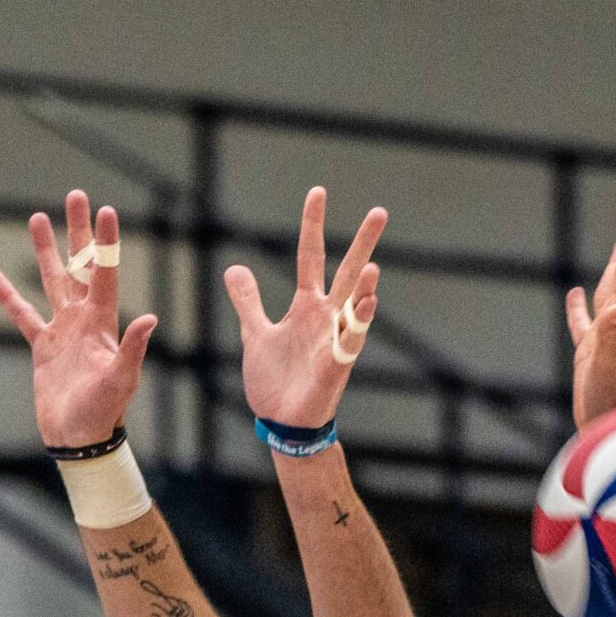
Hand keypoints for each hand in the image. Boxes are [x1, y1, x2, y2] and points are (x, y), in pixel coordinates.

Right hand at [0, 189, 159, 449]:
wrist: (79, 437)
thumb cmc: (105, 411)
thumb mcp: (121, 379)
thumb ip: (132, 348)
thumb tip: (149, 319)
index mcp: (103, 322)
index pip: (105, 273)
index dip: (105, 243)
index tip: (105, 210)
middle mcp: (84, 319)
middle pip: (80, 265)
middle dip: (78, 232)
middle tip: (76, 196)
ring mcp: (63, 330)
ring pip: (52, 280)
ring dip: (45, 251)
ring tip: (37, 218)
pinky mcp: (43, 346)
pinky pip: (24, 316)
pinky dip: (10, 298)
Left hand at [224, 186, 385, 428]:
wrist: (282, 424)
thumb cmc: (276, 382)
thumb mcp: (255, 334)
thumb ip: (248, 302)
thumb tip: (234, 268)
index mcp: (305, 307)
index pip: (310, 256)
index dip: (312, 225)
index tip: (318, 192)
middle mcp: (325, 318)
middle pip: (346, 272)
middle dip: (363, 244)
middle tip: (380, 211)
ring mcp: (333, 341)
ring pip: (354, 307)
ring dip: (363, 288)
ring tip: (372, 267)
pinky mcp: (335, 367)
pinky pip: (350, 343)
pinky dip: (357, 326)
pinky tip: (367, 306)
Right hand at [566, 197, 615, 426]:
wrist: (611, 440)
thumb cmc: (608, 408)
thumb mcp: (606, 368)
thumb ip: (611, 336)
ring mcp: (606, 340)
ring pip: (608, 291)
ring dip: (613, 265)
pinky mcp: (592, 357)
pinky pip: (584, 325)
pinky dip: (579, 308)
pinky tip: (575, 296)